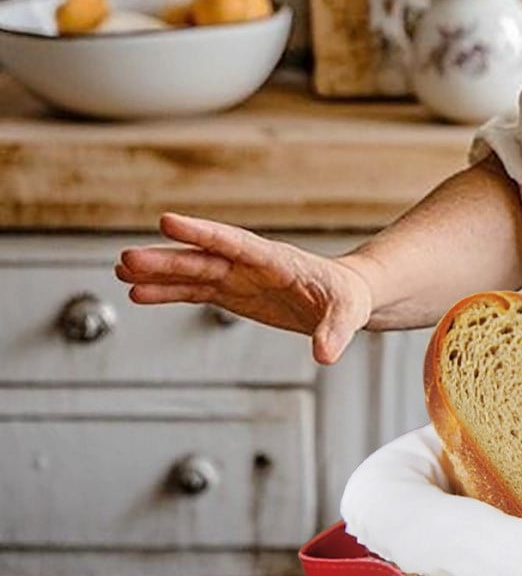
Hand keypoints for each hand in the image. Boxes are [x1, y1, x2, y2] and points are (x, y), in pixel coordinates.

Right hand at [116, 212, 374, 366]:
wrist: (346, 297)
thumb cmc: (349, 299)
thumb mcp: (348, 314)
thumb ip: (335, 331)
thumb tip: (326, 355)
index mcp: (278, 260)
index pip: (236, 243)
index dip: (202, 233)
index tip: (167, 221)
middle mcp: (252, 265)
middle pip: (204, 259)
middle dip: (167, 259)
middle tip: (126, 258)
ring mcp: (240, 278)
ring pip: (193, 273)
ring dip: (158, 273)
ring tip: (119, 272)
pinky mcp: (234, 293)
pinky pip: (196, 291)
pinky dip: (168, 292)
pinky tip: (139, 294)